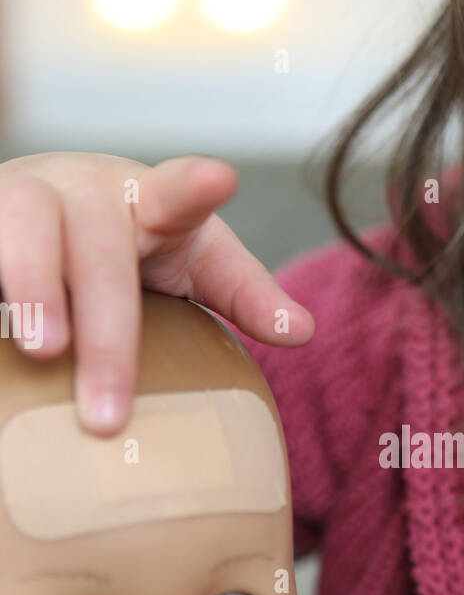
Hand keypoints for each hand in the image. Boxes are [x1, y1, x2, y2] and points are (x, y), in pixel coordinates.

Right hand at [0, 151, 314, 432]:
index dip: (196, 187)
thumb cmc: (126, 241)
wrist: (29, 209)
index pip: (178, 192)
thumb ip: (244, 292)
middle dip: (109, 333)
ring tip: (45, 351)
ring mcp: (20, 197)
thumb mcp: (190, 259)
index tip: (222, 179)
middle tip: (108, 415)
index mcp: (148, 200)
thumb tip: (304, 332)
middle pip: (100, 253)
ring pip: (23, 231)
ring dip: (34, 290)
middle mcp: (83, 189)